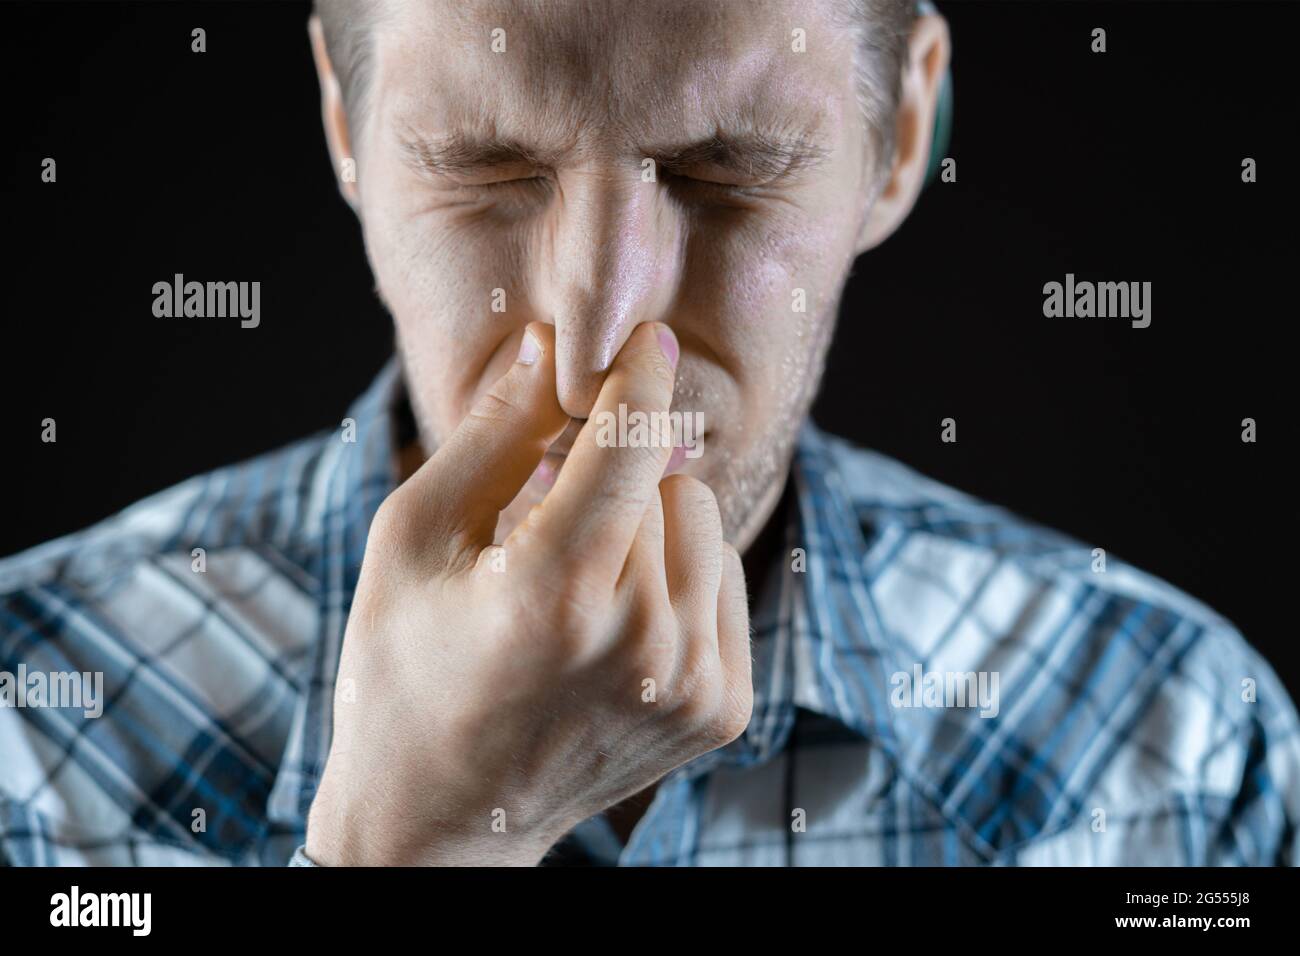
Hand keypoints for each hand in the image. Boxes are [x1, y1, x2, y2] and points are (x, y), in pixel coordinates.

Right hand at [305, 321, 752, 865]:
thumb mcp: (414, 538)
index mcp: (556, 593)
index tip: (649, 335)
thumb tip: (547, 345)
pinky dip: (676, 577)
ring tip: (576, 578)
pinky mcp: (723, 710)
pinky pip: (724, 581)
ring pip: (704, 522)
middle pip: (669, 478)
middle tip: (543, 527)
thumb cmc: (404, 668)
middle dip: (611, 479)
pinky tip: (615, 621)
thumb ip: (492, 434)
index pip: (633, 440)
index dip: (641, 373)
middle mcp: (643, 643)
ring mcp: (693, 684)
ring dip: (647, 525)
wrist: (441, 820)